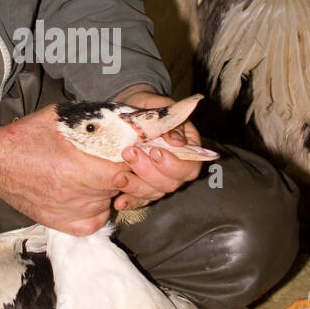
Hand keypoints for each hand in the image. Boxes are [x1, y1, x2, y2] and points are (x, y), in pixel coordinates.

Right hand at [0, 104, 132, 234]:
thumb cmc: (26, 137)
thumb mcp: (59, 117)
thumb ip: (91, 119)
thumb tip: (120, 117)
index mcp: (75, 167)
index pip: (121, 173)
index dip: (127, 162)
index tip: (124, 154)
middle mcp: (73, 194)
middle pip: (116, 189)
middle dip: (119, 175)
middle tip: (110, 162)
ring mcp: (66, 211)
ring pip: (107, 205)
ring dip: (107, 192)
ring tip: (95, 176)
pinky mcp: (58, 222)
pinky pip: (93, 223)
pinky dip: (97, 211)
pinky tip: (90, 196)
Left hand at [112, 90, 203, 213]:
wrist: (128, 110)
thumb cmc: (147, 107)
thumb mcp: (159, 107)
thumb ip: (168, 120)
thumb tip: (177, 141)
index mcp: (189, 148)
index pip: (191, 167)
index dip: (174, 164)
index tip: (155, 151)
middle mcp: (177, 168)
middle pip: (171, 183)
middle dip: (149, 172)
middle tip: (130, 153)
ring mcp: (160, 179)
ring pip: (155, 193)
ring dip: (136, 187)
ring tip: (119, 176)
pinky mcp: (143, 186)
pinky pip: (140, 200)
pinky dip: (130, 201)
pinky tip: (119, 201)